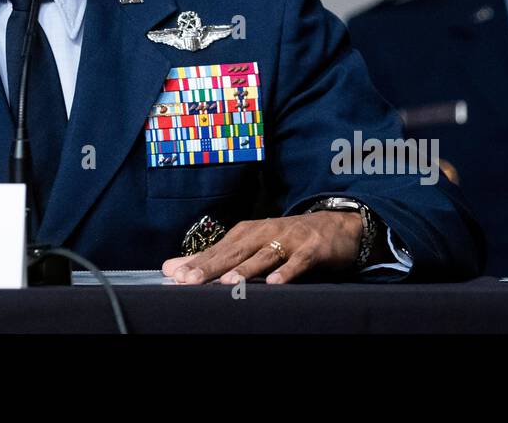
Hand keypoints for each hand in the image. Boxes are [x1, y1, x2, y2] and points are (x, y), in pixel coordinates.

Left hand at [161, 211, 362, 284]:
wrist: (335, 224)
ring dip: (246, 270)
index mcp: (246, 233)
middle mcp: (264, 233)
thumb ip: (213, 257)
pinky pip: (299, 262)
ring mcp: (288, 240)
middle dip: (211, 267)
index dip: (196, 264)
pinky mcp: (312, 249)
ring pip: (264, 256)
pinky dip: (288, 272)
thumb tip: (172, 268)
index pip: (217, 250)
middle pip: (234, 252)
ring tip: (227, 283)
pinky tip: (276, 284)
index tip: (175, 277)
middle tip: (189, 281)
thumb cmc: (285, 238)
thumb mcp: (250, 244)